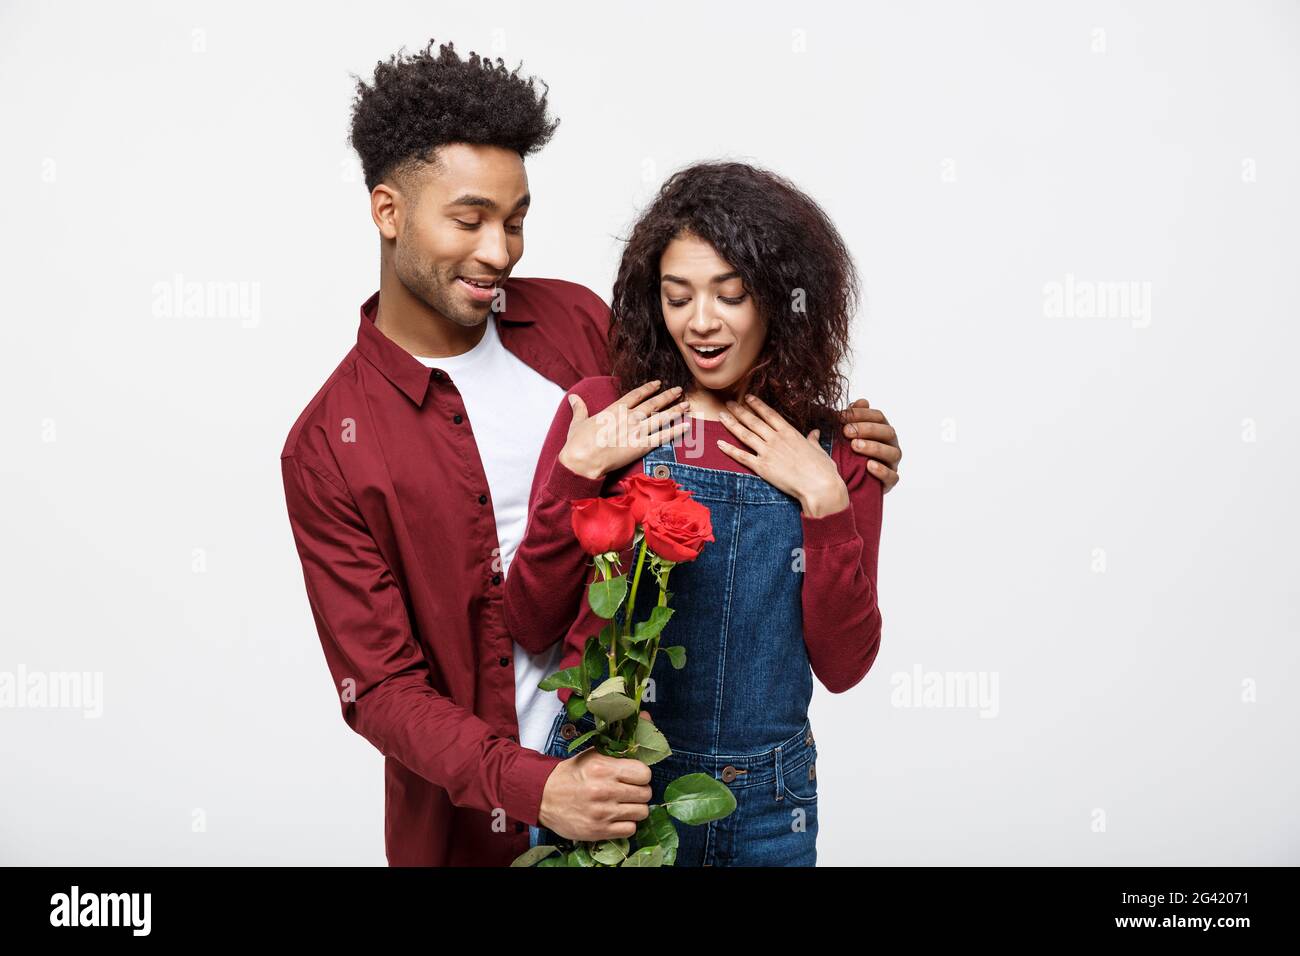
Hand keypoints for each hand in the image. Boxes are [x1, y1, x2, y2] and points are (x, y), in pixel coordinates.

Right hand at [537, 711, 654, 841]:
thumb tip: (646, 714)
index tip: (633, 775)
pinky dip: (625, 824)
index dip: (641, 775)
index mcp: (603, 768)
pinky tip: (615, 816)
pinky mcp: (598, 831)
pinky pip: (630, 830)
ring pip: (641, 813)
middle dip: (639, 791)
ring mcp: (602, 814)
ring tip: (622, 803)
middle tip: (628, 790)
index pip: (644, 773)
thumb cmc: (572, 773)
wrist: (543, 797)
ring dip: (634, 808)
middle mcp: (604, 791)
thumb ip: (621, 738)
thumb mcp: (594, 752)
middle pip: (645, 794)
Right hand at [558, 380, 691, 480]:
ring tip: (687, 405)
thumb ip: (580, 408)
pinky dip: (675, 431)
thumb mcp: (578, 422)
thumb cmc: (578, 443)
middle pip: (653, 403)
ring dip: (675, 410)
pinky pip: (663, 437)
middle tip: (679, 390)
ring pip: (661, 417)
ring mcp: (636, 431)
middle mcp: (629, 417)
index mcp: (614, 409)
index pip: (636, 395)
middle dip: (668, 396)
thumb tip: (573, 397)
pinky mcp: (641, 446)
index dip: (648, 388)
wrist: (583, 459)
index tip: (657, 383)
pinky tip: (686, 426)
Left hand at [716, 394, 849, 517]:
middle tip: (728, 402)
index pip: (769, 414)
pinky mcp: (762, 467)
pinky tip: (719, 443)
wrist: (819, 486)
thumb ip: (813, 439)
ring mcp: (768, 452)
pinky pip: (741, 456)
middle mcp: (776, 439)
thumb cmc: (823, 470)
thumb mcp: (819, 450)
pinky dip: (729, 450)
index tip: (748, 397)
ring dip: (731, 424)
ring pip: (745, 434)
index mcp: (790, 432)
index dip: (757, 405)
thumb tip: (815, 432)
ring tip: (721, 415)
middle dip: (739, 410)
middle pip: (753, 421)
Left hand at [838, 398, 900, 491]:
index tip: (841, 416)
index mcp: (882, 430)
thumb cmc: (850, 454)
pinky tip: (869, 466)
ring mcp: (892, 463)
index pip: (878, 417)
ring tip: (855, 446)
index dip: (861, 414)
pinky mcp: (890, 482)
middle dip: (867, 429)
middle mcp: (890, 445)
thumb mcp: (849, 435)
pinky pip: (892, 477)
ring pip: (892, 453)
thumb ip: (854, 418)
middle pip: (887, 432)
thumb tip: (861, 401)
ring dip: (874, 447)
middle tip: (846, 431)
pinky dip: (882, 471)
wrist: (851, 482)